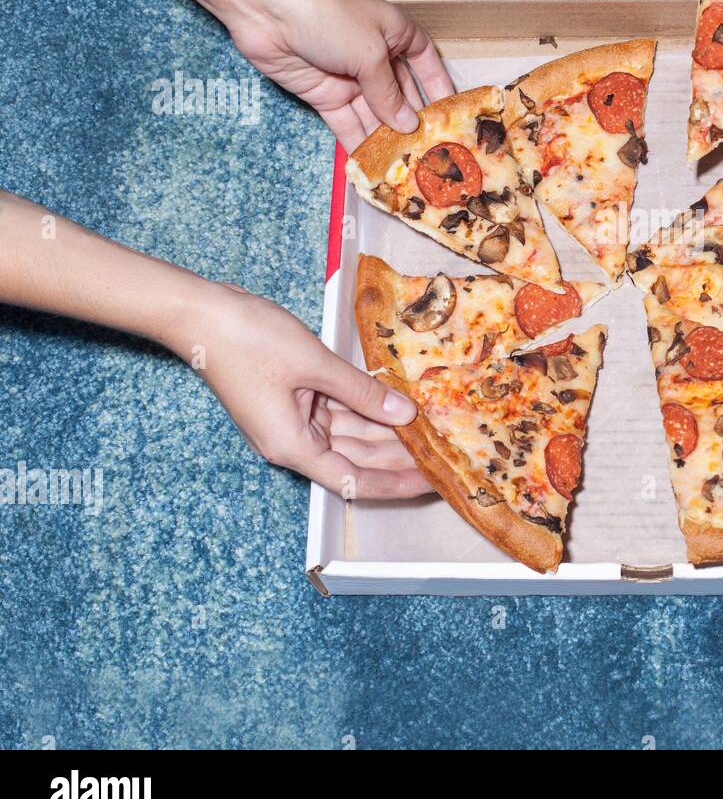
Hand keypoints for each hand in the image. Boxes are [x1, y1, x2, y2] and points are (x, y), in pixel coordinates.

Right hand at [176, 283, 430, 498]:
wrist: (203, 314)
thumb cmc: (250, 340)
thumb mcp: (316, 365)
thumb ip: (364, 393)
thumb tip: (405, 415)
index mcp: (293, 446)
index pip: (355, 480)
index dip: (395, 484)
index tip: (430, 483)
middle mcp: (294, 441)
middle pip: (356, 460)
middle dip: (399, 457)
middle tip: (443, 454)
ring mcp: (293, 421)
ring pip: (351, 435)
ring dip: (386, 432)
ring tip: (430, 428)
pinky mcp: (294, 399)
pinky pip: (338, 412)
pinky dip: (366, 408)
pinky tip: (398, 404)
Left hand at [225, 0, 456, 150]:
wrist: (266, 8)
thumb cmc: (329, 16)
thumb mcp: (370, 54)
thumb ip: (389, 94)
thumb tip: (408, 125)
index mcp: (395, 34)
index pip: (425, 63)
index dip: (438, 87)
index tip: (452, 115)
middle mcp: (375, 56)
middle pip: (400, 95)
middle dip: (412, 122)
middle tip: (430, 153)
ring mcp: (349, 78)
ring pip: (374, 114)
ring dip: (387, 138)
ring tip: (407, 167)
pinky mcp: (324, 95)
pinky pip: (347, 123)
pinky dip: (358, 142)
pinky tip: (374, 164)